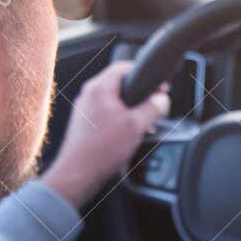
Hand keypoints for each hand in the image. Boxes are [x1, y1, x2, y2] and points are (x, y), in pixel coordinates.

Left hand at [41, 60, 169, 208]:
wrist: (78, 174)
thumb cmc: (100, 150)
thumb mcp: (136, 126)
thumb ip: (153, 108)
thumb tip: (162, 99)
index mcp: (99, 88)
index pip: (124, 67)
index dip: (145, 73)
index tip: (159, 85)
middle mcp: (88, 94)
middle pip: (119, 84)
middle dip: (139, 94)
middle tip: (154, 104)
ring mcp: (84, 109)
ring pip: (113, 100)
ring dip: (130, 108)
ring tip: (143, 123)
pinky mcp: (83, 123)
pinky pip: (106, 113)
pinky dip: (119, 118)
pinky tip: (128, 133)